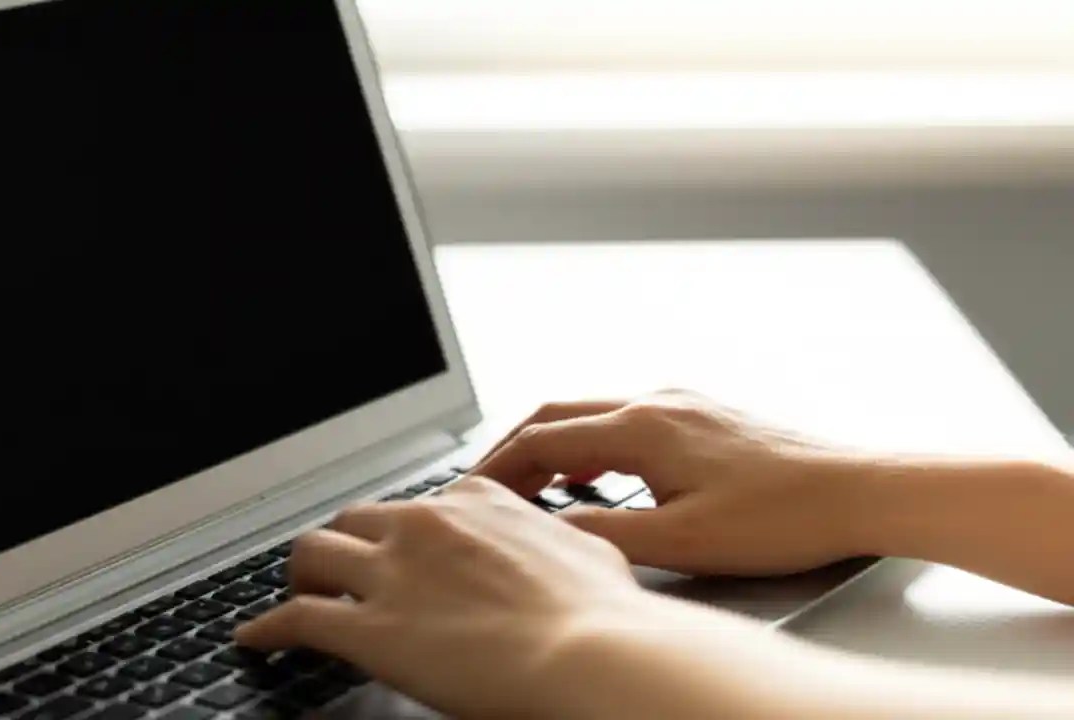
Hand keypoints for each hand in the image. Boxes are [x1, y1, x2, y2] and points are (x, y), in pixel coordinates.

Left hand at [235, 477, 691, 718]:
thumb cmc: (602, 613)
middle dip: (343, 544)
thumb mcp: (587, 551)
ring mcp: (391, 573)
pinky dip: (268, 629)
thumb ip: (554, 542)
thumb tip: (560, 548)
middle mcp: (424, 525)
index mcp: (475, 502)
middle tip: (341, 570)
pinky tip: (257, 639)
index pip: (418, 505)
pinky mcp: (367, 628)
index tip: (400, 548)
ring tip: (297, 594)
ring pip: (313, 554)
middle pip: (354, 520)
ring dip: (301, 575)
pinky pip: (297, 619)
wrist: (590, 653)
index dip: (403, 532)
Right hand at [471, 390, 871, 575]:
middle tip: (489, 486)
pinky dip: (593, 444)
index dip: (498, 469)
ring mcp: (683, 402)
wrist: (861, 491)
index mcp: (642, 426)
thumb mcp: (681, 540)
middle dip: (515, 450)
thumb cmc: (784, 517)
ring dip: (555, 446)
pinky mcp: (706, 414)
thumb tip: (544, 535)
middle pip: (558, 414)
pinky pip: (627, 419)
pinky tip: (599, 474)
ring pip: (593, 414)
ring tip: (534, 485)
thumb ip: (602, 535)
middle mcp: (657, 400)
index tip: (473, 495)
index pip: (541, 439)